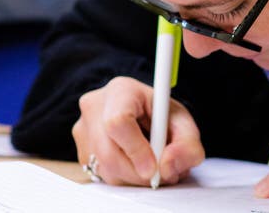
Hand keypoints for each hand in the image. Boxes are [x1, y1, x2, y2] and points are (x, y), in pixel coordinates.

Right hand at [72, 76, 204, 185]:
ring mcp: (83, 129)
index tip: (154, 167)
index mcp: (121, 90)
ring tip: (150, 163)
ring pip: (105, 169)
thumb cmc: (161, 115)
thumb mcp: (184, 124)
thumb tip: (167, 168)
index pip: (118, 122)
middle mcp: (95, 106)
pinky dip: (122, 177)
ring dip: (133, 177)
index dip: (136, 150)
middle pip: (109, 152)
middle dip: (139, 172)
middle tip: (160, 174)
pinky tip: (134, 163)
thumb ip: (187, 145)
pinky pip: (101, 175)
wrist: (143, 114)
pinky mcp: (80, 151)